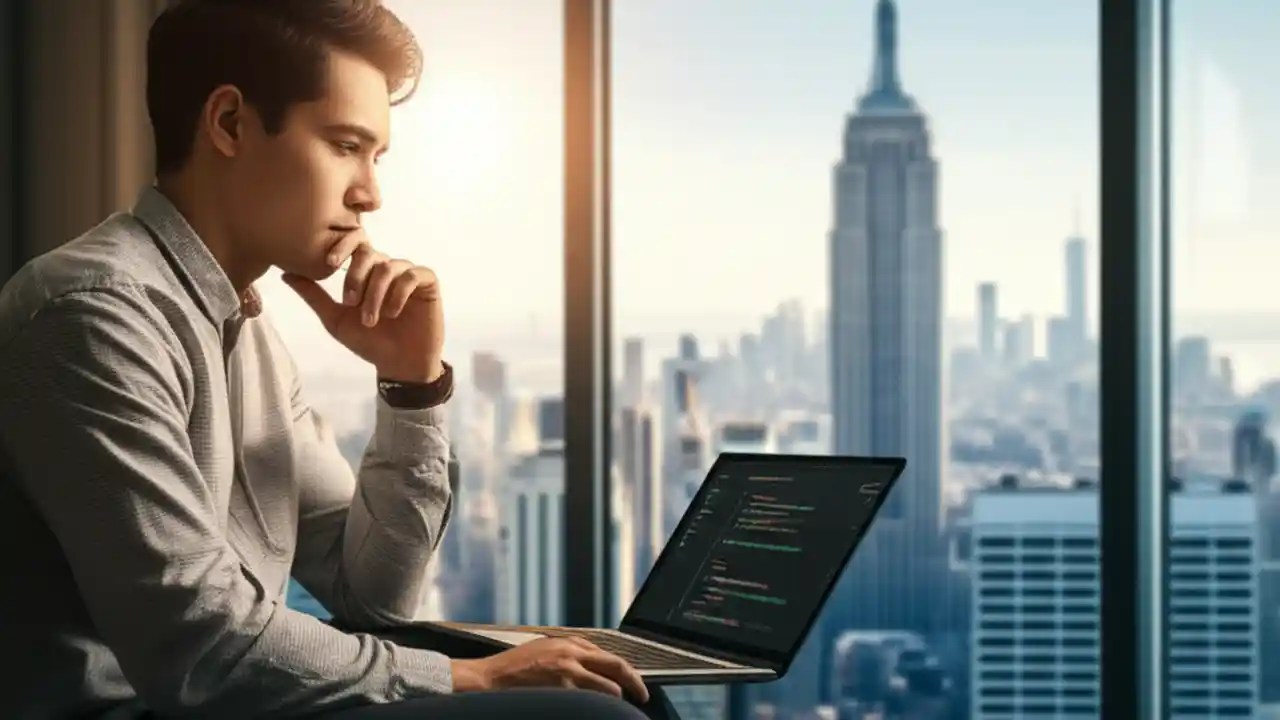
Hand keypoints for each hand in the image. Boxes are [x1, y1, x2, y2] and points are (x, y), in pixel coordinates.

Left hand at [281, 231, 443, 382]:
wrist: (399, 365)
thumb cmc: (369, 342)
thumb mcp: (335, 319)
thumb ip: (314, 295)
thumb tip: (286, 274)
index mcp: (366, 271)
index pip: (355, 245)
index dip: (343, 248)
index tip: (329, 263)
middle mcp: (387, 268)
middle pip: (370, 253)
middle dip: (357, 277)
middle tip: (350, 303)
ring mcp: (409, 274)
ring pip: (389, 267)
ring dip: (376, 293)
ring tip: (372, 318)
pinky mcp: (428, 283)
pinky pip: (413, 276)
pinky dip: (399, 293)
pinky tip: (393, 313)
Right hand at [451, 637, 648, 702]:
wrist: (490, 678)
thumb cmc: (514, 667)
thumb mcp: (545, 650)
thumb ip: (569, 654)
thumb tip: (592, 665)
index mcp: (569, 642)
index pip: (608, 655)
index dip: (626, 670)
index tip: (633, 681)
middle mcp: (572, 653)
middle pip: (616, 666)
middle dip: (635, 682)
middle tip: (643, 695)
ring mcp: (568, 672)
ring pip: (609, 687)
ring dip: (617, 699)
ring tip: (620, 709)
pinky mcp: (561, 689)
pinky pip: (592, 700)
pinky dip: (600, 706)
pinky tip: (600, 711)